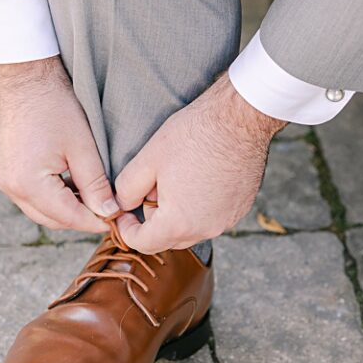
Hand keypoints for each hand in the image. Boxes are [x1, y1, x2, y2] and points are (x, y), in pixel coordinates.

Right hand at [0, 56, 116, 232]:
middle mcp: (12, 187)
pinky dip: (54, 198)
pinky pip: (33, 197)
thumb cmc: (54, 107)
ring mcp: (5, 180)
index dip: (96, 221)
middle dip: (82, 218)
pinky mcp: (7, 172)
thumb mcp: (82, 148)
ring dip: (67, 209)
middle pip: (52, 220)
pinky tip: (73, 185)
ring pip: (42, 211)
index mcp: (28, 184)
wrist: (24, 78)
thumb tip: (109, 213)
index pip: (68, 217)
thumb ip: (96, 186)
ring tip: (94, 197)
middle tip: (110, 210)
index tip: (120, 220)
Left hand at [113, 72, 286, 253]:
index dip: (125, 229)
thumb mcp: (147, 161)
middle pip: (168, 239)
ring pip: (191, 229)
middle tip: (146, 190)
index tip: (121, 211)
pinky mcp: (240, 208)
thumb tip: (122, 205)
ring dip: (175, 215)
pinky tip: (194, 179)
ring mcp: (228, 220)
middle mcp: (208, 229)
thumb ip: (127, 190)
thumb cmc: (193, 136)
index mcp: (180, 222)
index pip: (143, 243)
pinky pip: (210, 218)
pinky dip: (197, 208)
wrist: (238, 119)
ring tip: (171, 181)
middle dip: (151, 221)